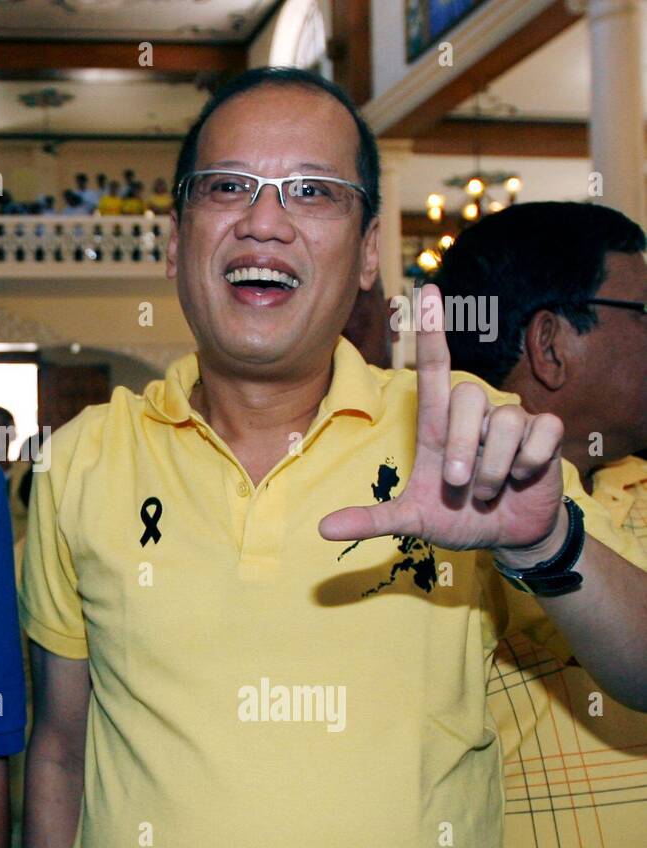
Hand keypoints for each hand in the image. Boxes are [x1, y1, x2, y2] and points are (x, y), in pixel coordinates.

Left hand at [319, 284, 565, 558]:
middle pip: (468, 397)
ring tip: (490, 490)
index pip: (433, 369)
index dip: (431, 331)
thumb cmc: (456, 517)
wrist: (506, 536)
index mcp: (437, 427)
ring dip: (494, 467)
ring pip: (505, 420)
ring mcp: (510, 423)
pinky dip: (529, 464)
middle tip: (458, 484)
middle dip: (463, 448)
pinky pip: (540, 434)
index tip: (427, 291)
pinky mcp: (545, 435)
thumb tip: (322, 529)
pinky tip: (523, 479)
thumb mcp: (411, 521)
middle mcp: (473, 417)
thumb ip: (371, 519)